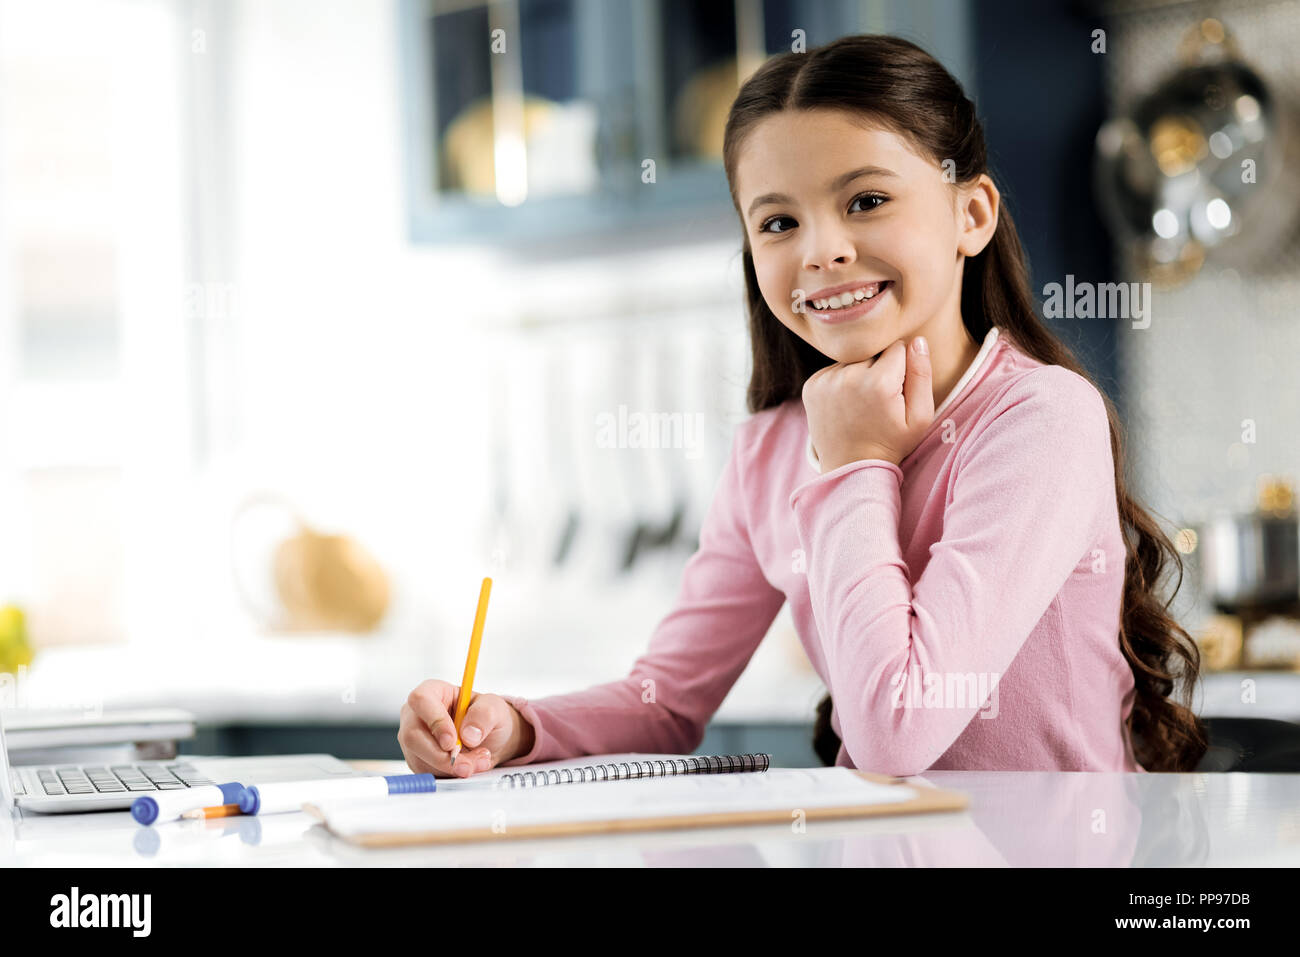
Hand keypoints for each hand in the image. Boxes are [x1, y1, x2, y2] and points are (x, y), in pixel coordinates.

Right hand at [398, 679, 535, 777]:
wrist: (489, 739)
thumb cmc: (487, 717)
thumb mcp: (494, 708)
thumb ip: (484, 715)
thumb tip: (468, 735)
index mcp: (433, 692)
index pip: (421, 700)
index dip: (435, 721)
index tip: (452, 741)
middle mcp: (417, 715)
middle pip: (413, 736)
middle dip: (442, 756)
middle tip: (468, 764)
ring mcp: (414, 739)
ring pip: (420, 759)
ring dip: (451, 767)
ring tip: (477, 761)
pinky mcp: (418, 760)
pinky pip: (427, 772)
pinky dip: (449, 774)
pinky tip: (467, 766)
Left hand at [802, 337, 933, 471]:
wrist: (850, 467)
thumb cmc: (891, 443)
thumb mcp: (920, 417)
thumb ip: (922, 375)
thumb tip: (917, 340)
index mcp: (878, 382)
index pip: (897, 347)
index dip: (902, 367)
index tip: (897, 390)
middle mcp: (848, 376)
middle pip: (873, 352)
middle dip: (880, 369)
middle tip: (879, 400)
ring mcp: (825, 380)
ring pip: (853, 360)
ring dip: (859, 374)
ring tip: (862, 404)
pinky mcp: (811, 385)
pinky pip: (834, 369)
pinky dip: (841, 381)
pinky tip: (846, 404)